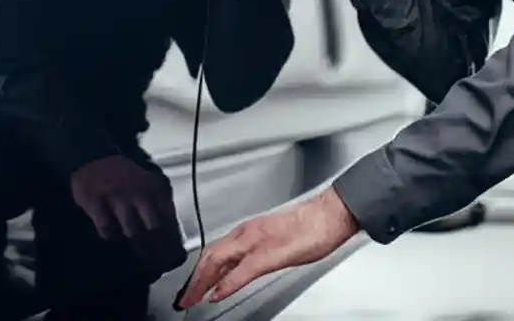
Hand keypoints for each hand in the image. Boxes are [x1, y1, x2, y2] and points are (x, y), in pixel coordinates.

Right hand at [70, 155, 187, 277]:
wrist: (95, 157)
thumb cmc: (126, 177)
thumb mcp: (149, 183)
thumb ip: (161, 205)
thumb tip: (173, 238)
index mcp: (155, 188)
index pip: (169, 220)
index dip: (172, 241)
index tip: (173, 257)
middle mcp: (139, 193)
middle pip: (154, 229)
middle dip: (156, 247)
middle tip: (154, 261)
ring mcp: (117, 197)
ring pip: (132, 231)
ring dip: (135, 245)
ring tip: (137, 254)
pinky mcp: (96, 202)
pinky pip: (106, 228)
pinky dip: (111, 236)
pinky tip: (113, 237)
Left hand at [174, 187, 359, 309]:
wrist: (328, 214)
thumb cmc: (310, 226)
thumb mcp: (276, 239)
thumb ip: (257, 251)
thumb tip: (244, 266)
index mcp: (249, 230)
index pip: (215, 250)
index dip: (200, 269)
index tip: (193, 284)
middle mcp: (247, 233)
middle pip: (209, 256)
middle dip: (194, 279)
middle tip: (184, 296)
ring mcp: (255, 243)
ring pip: (217, 261)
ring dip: (201, 282)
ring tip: (191, 298)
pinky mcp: (267, 254)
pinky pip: (241, 272)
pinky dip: (226, 284)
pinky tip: (217, 294)